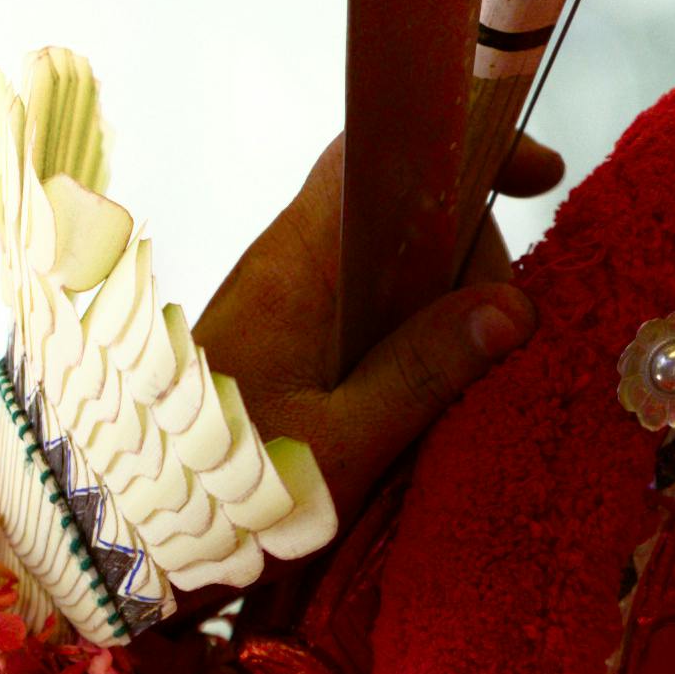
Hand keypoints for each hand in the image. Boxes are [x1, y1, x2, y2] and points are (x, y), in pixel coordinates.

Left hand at [195, 134, 558, 513]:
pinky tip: (428, 396)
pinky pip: (371, 307)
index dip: (458, 145)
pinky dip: (414, 333)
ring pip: (395, 265)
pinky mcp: (291, 335)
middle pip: (406, 216)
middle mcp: (292, 264)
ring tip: (457, 390)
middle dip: (470, 260)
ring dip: (444, 307)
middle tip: (499, 342)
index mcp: (297, 266)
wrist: (137, 527)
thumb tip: (514, 309)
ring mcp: (290, 298)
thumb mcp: (342, 444)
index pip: (376, 157)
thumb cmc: (227, 491)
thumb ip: (424, 373)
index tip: (537, 175)